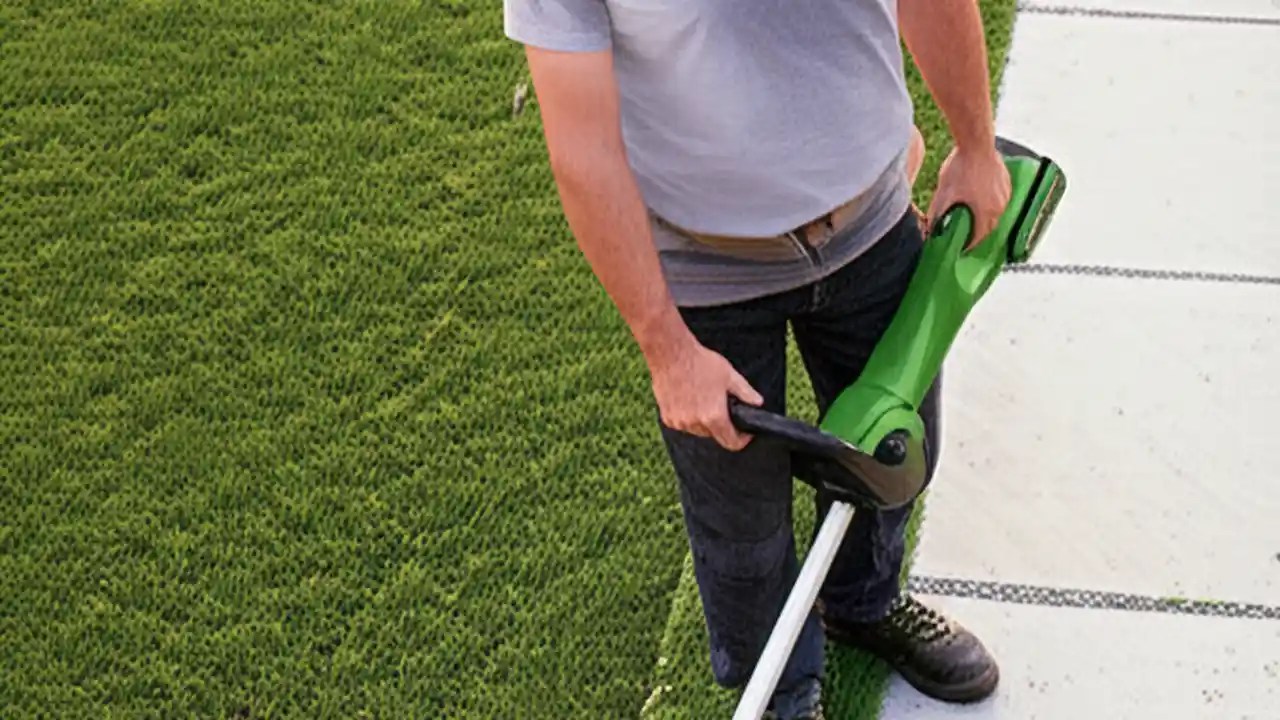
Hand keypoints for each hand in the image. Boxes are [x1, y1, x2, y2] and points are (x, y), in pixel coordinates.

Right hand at [647, 335, 763, 450]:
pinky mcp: (667, 418)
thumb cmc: (699, 362)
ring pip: (698, 430)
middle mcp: (696, 424)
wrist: (670, 354)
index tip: (744, 432)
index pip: (731, 443)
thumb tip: (758, 403)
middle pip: (714, 435)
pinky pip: (683, 424)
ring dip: (703, 421)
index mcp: (714, 417)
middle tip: (720, 404)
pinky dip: (688, 416)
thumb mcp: (729, 375)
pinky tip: (688, 399)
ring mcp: (680, 422)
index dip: (741, 439)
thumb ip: (746, 393)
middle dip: (721, 424)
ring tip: (702, 398)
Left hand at [927, 144, 1010, 249]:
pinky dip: (990, 203)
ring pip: (995, 213)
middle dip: (977, 232)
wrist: (976, 143)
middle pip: (989, 227)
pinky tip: (979, 198)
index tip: (961, 246)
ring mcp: (1005, 194)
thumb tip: (931, 227)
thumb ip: (938, 213)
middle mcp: (999, 206)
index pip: (979, 237)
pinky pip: (1000, 199)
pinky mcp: (1006, 182)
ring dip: (984, 217)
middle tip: (965, 232)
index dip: (969, 244)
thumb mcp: (944, 193)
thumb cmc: (961, 167)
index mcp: (985, 212)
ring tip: (971, 215)